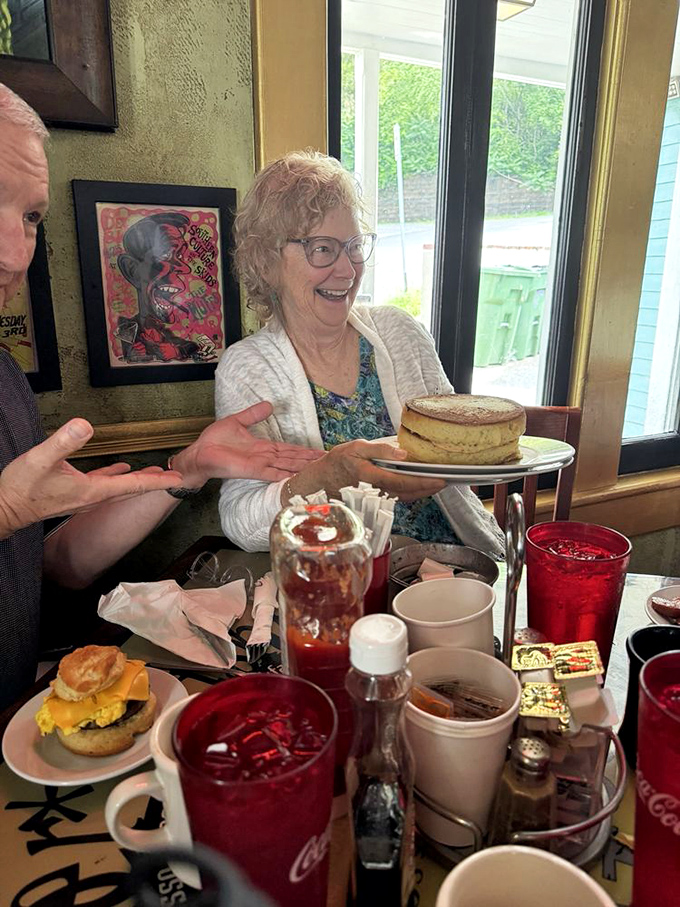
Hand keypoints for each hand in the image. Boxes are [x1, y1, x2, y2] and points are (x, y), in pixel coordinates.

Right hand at [0, 419, 185, 537]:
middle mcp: (93, 496)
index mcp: (91, 490)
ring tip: (157, 473)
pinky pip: (104, 484)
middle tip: (176, 476)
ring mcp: (85, 496)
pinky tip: (120, 469)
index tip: (177, 480)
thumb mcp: (40, 459)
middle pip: (132, 488)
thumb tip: (85, 424)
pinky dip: (117, 477)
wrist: (5, 508)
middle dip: (155, 482)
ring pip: (120, 487)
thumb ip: (63, 441)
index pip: (132, 485)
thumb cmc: (21, 488)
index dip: (156, 481)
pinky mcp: (75, 492)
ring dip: (139, 480)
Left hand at [169, 401, 323, 486]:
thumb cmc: (215, 440)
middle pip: (293, 459)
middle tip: (329, 461)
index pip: (289, 449)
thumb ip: (254, 414)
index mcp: (264, 447)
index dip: (305, 451)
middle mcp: (265, 458)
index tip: (320, 452)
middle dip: (310, 460)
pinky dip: (286, 476)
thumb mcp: (238, 421)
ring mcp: (260, 465)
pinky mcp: (253, 470)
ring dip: (304, 467)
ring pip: (287, 466)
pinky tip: (299, 477)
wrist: (200, 453)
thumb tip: (270, 404)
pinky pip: (273, 473)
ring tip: (321, 468)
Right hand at [284, 439, 446, 502]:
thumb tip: (403, 454)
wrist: (321, 482)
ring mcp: (377, 498)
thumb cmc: (337, 463)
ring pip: (406, 498)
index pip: (404, 482)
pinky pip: (399, 498)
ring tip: (438, 482)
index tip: (441, 480)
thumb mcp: (355, 448)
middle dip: (429, 489)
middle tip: (448, 481)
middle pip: (410, 494)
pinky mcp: (377, 500)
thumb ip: (380, 449)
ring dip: (423, 492)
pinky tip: (420, 485)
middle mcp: (377, 492)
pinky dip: (413, 492)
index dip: (424, 483)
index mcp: (372, 477)